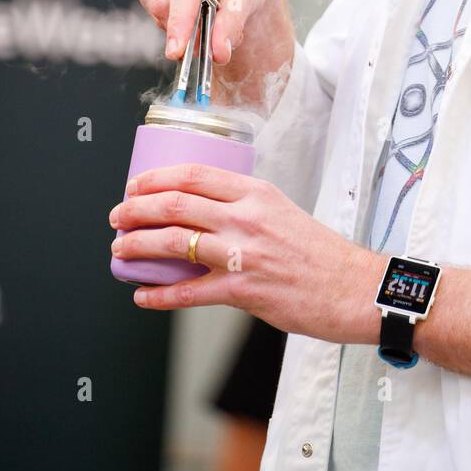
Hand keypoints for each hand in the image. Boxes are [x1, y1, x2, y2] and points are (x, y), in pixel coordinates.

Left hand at [108, 162, 384, 339]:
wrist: (352, 288)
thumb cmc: (319, 254)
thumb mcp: (281, 212)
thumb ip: (243, 210)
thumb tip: (199, 215)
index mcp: (256, 193)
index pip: (193, 174)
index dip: (155, 179)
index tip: (135, 185)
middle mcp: (247, 218)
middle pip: (176, 204)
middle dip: (136, 210)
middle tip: (117, 217)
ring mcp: (244, 254)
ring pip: (175, 243)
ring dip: (138, 246)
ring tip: (120, 250)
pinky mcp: (244, 291)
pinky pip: (189, 293)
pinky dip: (159, 295)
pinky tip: (142, 296)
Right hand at [132, 0, 294, 106]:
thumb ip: (233, 22)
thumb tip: (219, 51)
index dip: (181, 19)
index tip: (178, 49)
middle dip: (182, 25)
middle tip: (207, 37)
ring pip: (154, 7)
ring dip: (177, 21)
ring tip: (203, 10)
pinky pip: (149, 8)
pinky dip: (169, 16)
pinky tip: (187, 4)